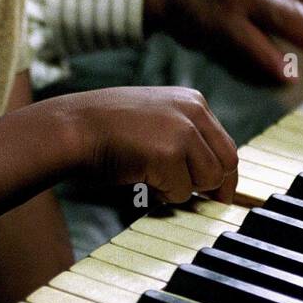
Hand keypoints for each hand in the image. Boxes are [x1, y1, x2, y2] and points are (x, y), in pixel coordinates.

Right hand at [63, 86, 237, 206]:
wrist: (75, 127)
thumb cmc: (110, 130)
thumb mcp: (158, 120)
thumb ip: (187, 137)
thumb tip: (215, 178)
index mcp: (193, 100)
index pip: (226, 145)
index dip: (222, 175)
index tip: (215, 194)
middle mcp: (194, 111)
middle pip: (227, 163)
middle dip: (214, 188)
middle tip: (195, 201)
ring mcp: (183, 131)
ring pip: (209, 180)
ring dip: (184, 190)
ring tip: (155, 180)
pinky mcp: (170, 153)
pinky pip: (182, 192)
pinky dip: (164, 195)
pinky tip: (143, 180)